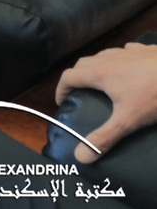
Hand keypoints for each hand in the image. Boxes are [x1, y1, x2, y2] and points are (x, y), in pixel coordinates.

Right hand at [56, 42, 156, 162]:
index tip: (63, 102)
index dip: (61, 89)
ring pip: (104, 55)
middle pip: (83, 64)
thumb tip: (79, 157)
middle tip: (81, 93)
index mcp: (100, 73)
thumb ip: (104, 138)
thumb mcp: (128, 121)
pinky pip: (126, 52)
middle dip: (78, 77)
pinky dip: (121, 60)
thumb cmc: (154, 96)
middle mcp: (109, 58)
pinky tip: (131, 69)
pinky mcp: (146, 50)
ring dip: (98, 67)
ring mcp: (128, 52)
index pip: (69, 77)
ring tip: (104, 81)